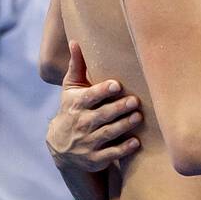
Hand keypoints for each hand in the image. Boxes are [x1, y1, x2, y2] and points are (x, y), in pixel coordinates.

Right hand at [46, 42, 142, 172]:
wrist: (61, 147)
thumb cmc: (73, 109)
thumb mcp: (71, 90)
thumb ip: (77, 67)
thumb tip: (76, 41)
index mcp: (76, 105)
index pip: (89, 97)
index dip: (102, 91)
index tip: (116, 85)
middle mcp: (81, 124)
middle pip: (101, 115)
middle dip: (118, 108)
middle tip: (135, 101)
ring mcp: (88, 143)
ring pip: (108, 133)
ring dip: (124, 126)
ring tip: (138, 117)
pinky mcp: (96, 158)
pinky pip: (111, 153)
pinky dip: (124, 149)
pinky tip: (137, 142)